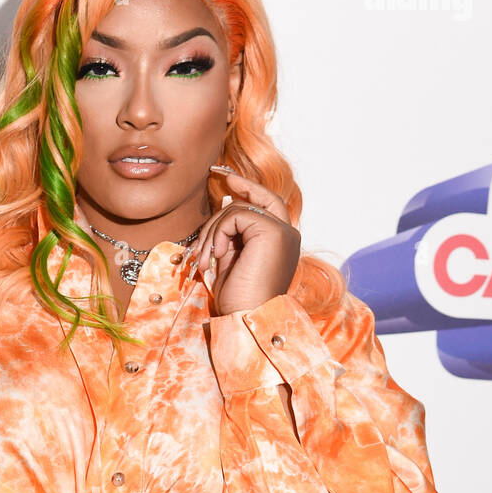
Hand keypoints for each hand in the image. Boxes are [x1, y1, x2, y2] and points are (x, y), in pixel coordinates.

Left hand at [191, 167, 300, 315]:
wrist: (245, 317)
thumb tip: (227, 199)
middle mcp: (288, 233)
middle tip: (205, 221)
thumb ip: (232, 230)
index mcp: (281, 242)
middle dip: (224, 204)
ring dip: (212, 231)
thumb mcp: (232, 258)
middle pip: (252, 200)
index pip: (267, 202)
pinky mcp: (272, 231)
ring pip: (238, 208)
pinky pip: (236, 215)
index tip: (224, 174)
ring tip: (203, 259)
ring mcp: (283, 231)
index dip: (248, 186)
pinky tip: (216, 255)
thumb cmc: (238, 298)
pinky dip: (219, 233)